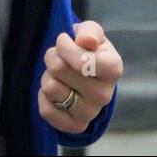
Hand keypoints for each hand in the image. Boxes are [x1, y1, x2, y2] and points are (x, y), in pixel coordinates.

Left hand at [37, 19, 122, 133]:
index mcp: (112, 68)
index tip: (65, 40)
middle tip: (60, 58)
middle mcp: (104, 94)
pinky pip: (46, 110)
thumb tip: (85, 40)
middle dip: (52, 57)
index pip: (85, 61)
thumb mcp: (91, 33)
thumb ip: (90, 31)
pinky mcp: (75, 125)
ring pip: (50, 88)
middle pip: (59, 69)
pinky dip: (43, 97)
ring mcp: (90, 112)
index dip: (65, 47)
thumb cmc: (88, 50)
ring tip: (58, 75)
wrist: (86, 76)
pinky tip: (55, 93)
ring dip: (47, 76)